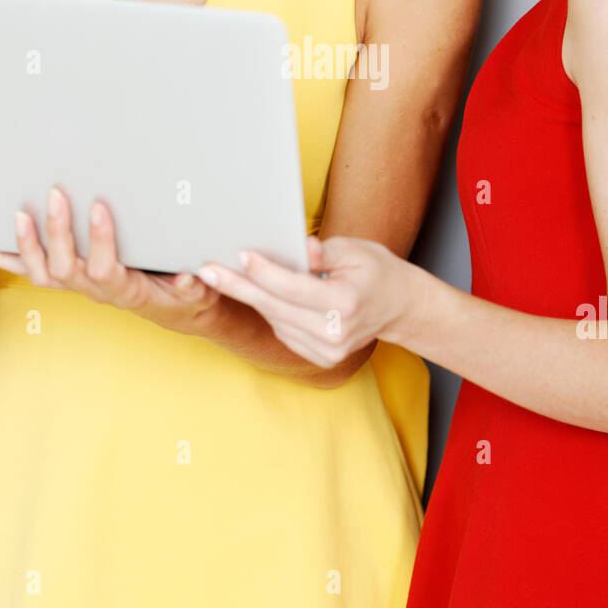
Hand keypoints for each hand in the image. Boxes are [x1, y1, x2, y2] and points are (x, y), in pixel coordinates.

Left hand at [0, 186, 220, 327]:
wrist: (172, 310)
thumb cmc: (182, 296)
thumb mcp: (196, 292)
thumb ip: (192, 286)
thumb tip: (189, 275)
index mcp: (124, 290)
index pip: (104, 267)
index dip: (99, 239)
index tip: (98, 205)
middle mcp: (94, 290)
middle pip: (64, 268)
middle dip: (57, 231)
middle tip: (56, 193)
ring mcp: (77, 286)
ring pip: (41, 272)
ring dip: (26, 245)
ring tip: (18, 214)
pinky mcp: (68, 279)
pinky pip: (30, 272)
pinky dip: (3, 260)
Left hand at [196, 234, 416, 367]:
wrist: (399, 307)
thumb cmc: (377, 271)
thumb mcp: (356, 250)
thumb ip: (322, 252)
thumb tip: (298, 249)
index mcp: (345, 304)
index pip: (294, 287)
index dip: (265, 271)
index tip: (241, 255)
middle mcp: (335, 333)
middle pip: (275, 306)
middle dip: (239, 286)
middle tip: (207, 270)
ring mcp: (327, 351)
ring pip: (275, 320)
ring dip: (250, 297)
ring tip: (223, 275)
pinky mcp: (320, 358)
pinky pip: (283, 331)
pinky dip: (270, 310)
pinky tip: (258, 293)